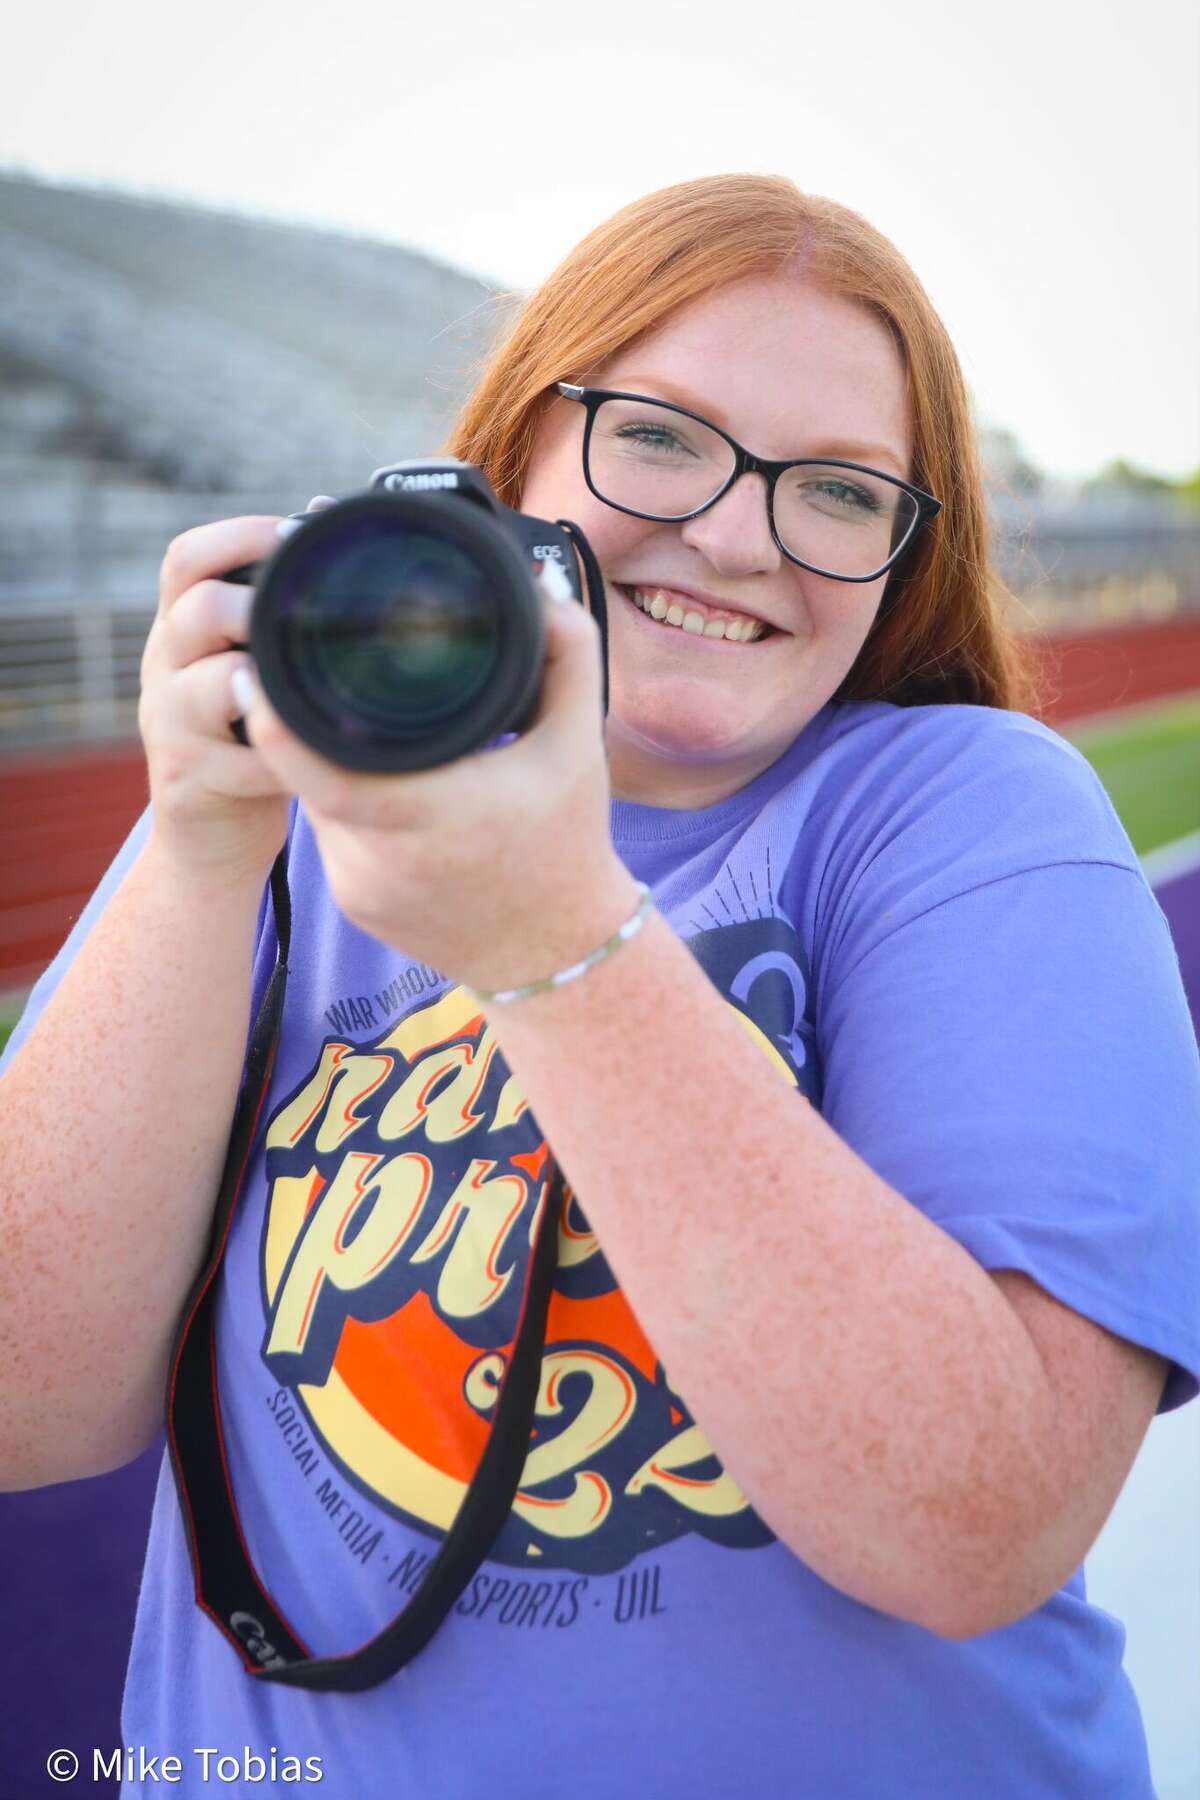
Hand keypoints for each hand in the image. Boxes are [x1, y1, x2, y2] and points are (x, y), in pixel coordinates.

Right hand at [140, 507, 323, 886]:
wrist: (209, 836)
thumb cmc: (247, 738)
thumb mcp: (247, 667)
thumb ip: (271, 619)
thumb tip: (330, 533)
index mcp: (179, 630)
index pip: (186, 558)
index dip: (241, 537)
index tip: (297, 539)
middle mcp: (163, 667)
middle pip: (199, 607)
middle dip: (261, 610)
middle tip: (305, 630)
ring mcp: (170, 725)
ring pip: (214, 682)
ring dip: (272, 684)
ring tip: (307, 696)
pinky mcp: (190, 779)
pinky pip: (249, 758)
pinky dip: (292, 753)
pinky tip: (319, 755)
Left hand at [231, 565, 639, 992]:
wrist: (559, 955)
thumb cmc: (570, 845)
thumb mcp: (580, 746)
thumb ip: (567, 655)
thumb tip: (538, 584)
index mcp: (433, 811)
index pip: (321, 769)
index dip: (276, 725)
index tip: (255, 673)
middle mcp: (385, 856)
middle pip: (310, 774)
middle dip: (302, 726)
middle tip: (296, 673)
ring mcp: (362, 888)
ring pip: (315, 805)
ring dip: (328, 764)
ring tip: (363, 731)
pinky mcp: (357, 908)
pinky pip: (331, 838)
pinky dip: (345, 805)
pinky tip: (382, 787)